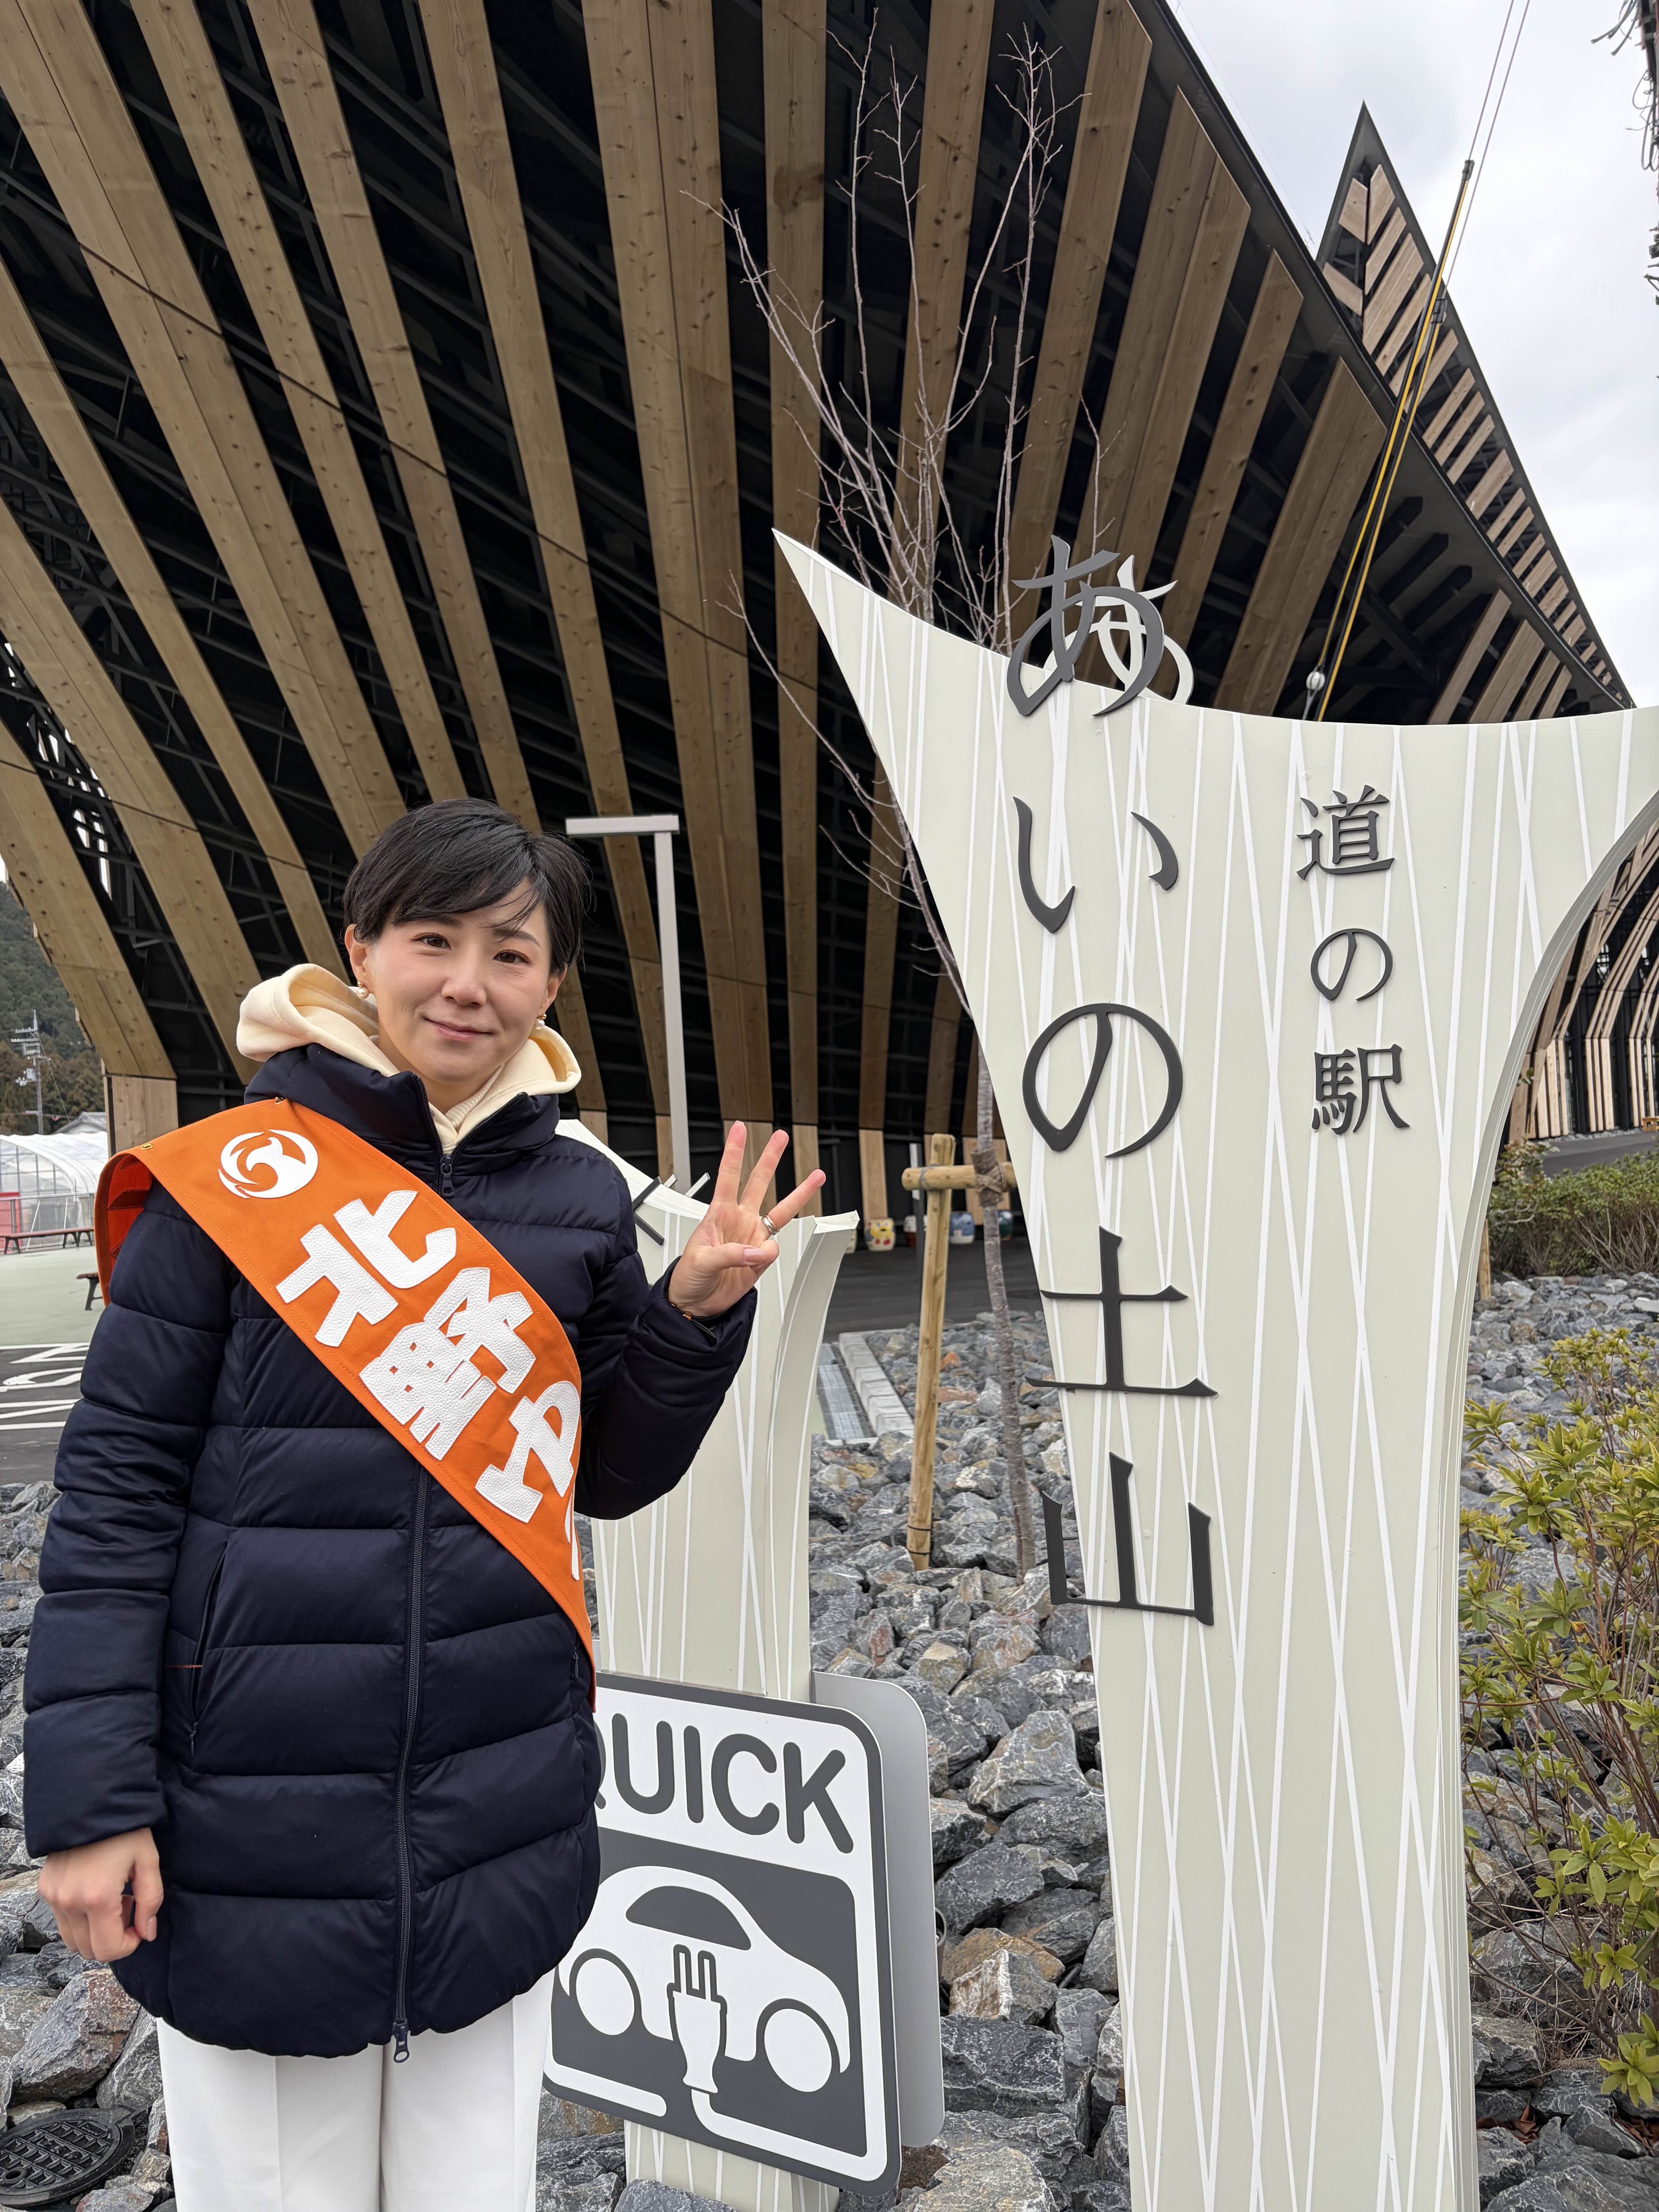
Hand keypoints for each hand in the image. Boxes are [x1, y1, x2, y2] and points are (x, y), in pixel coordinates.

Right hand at [40, 1828, 161, 1961]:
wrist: (92, 1801)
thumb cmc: (126, 1829)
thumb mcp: (148, 1860)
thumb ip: (151, 1901)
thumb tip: (147, 1933)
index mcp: (97, 1898)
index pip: (107, 1950)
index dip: (127, 1945)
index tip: (139, 1925)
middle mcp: (69, 1902)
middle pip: (88, 1949)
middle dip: (112, 1938)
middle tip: (127, 1908)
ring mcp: (53, 1896)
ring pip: (72, 1939)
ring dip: (94, 1930)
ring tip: (112, 1899)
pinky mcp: (45, 1888)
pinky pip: (62, 1920)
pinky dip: (79, 1917)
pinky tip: (95, 1891)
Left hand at [666, 1124, 825, 1319]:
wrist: (696, 1304)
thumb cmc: (688, 1277)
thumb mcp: (701, 1261)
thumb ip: (731, 1254)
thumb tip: (758, 1250)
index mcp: (718, 1215)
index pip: (728, 1178)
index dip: (734, 1153)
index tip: (739, 1130)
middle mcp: (738, 1221)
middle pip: (758, 1183)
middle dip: (769, 1159)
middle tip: (781, 1137)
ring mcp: (751, 1238)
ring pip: (781, 1211)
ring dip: (799, 1194)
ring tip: (816, 1177)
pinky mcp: (760, 1258)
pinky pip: (775, 1250)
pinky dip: (770, 1254)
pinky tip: (757, 1261)